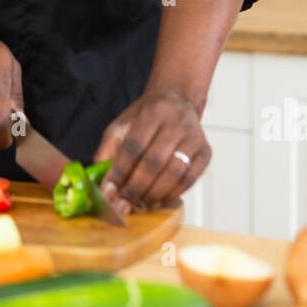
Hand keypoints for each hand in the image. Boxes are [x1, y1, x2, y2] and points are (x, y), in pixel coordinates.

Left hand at [95, 88, 209, 211]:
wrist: (178, 101)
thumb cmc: (148, 116)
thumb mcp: (123, 123)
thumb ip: (109, 148)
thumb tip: (100, 179)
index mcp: (153, 112)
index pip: (134, 146)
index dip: (119, 171)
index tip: (108, 191)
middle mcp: (177, 123)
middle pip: (154, 162)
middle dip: (136, 188)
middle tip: (123, 205)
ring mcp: (195, 137)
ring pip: (175, 173)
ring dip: (155, 194)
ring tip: (140, 205)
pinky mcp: (206, 152)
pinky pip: (190, 179)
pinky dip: (173, 193)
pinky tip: (159, 199)